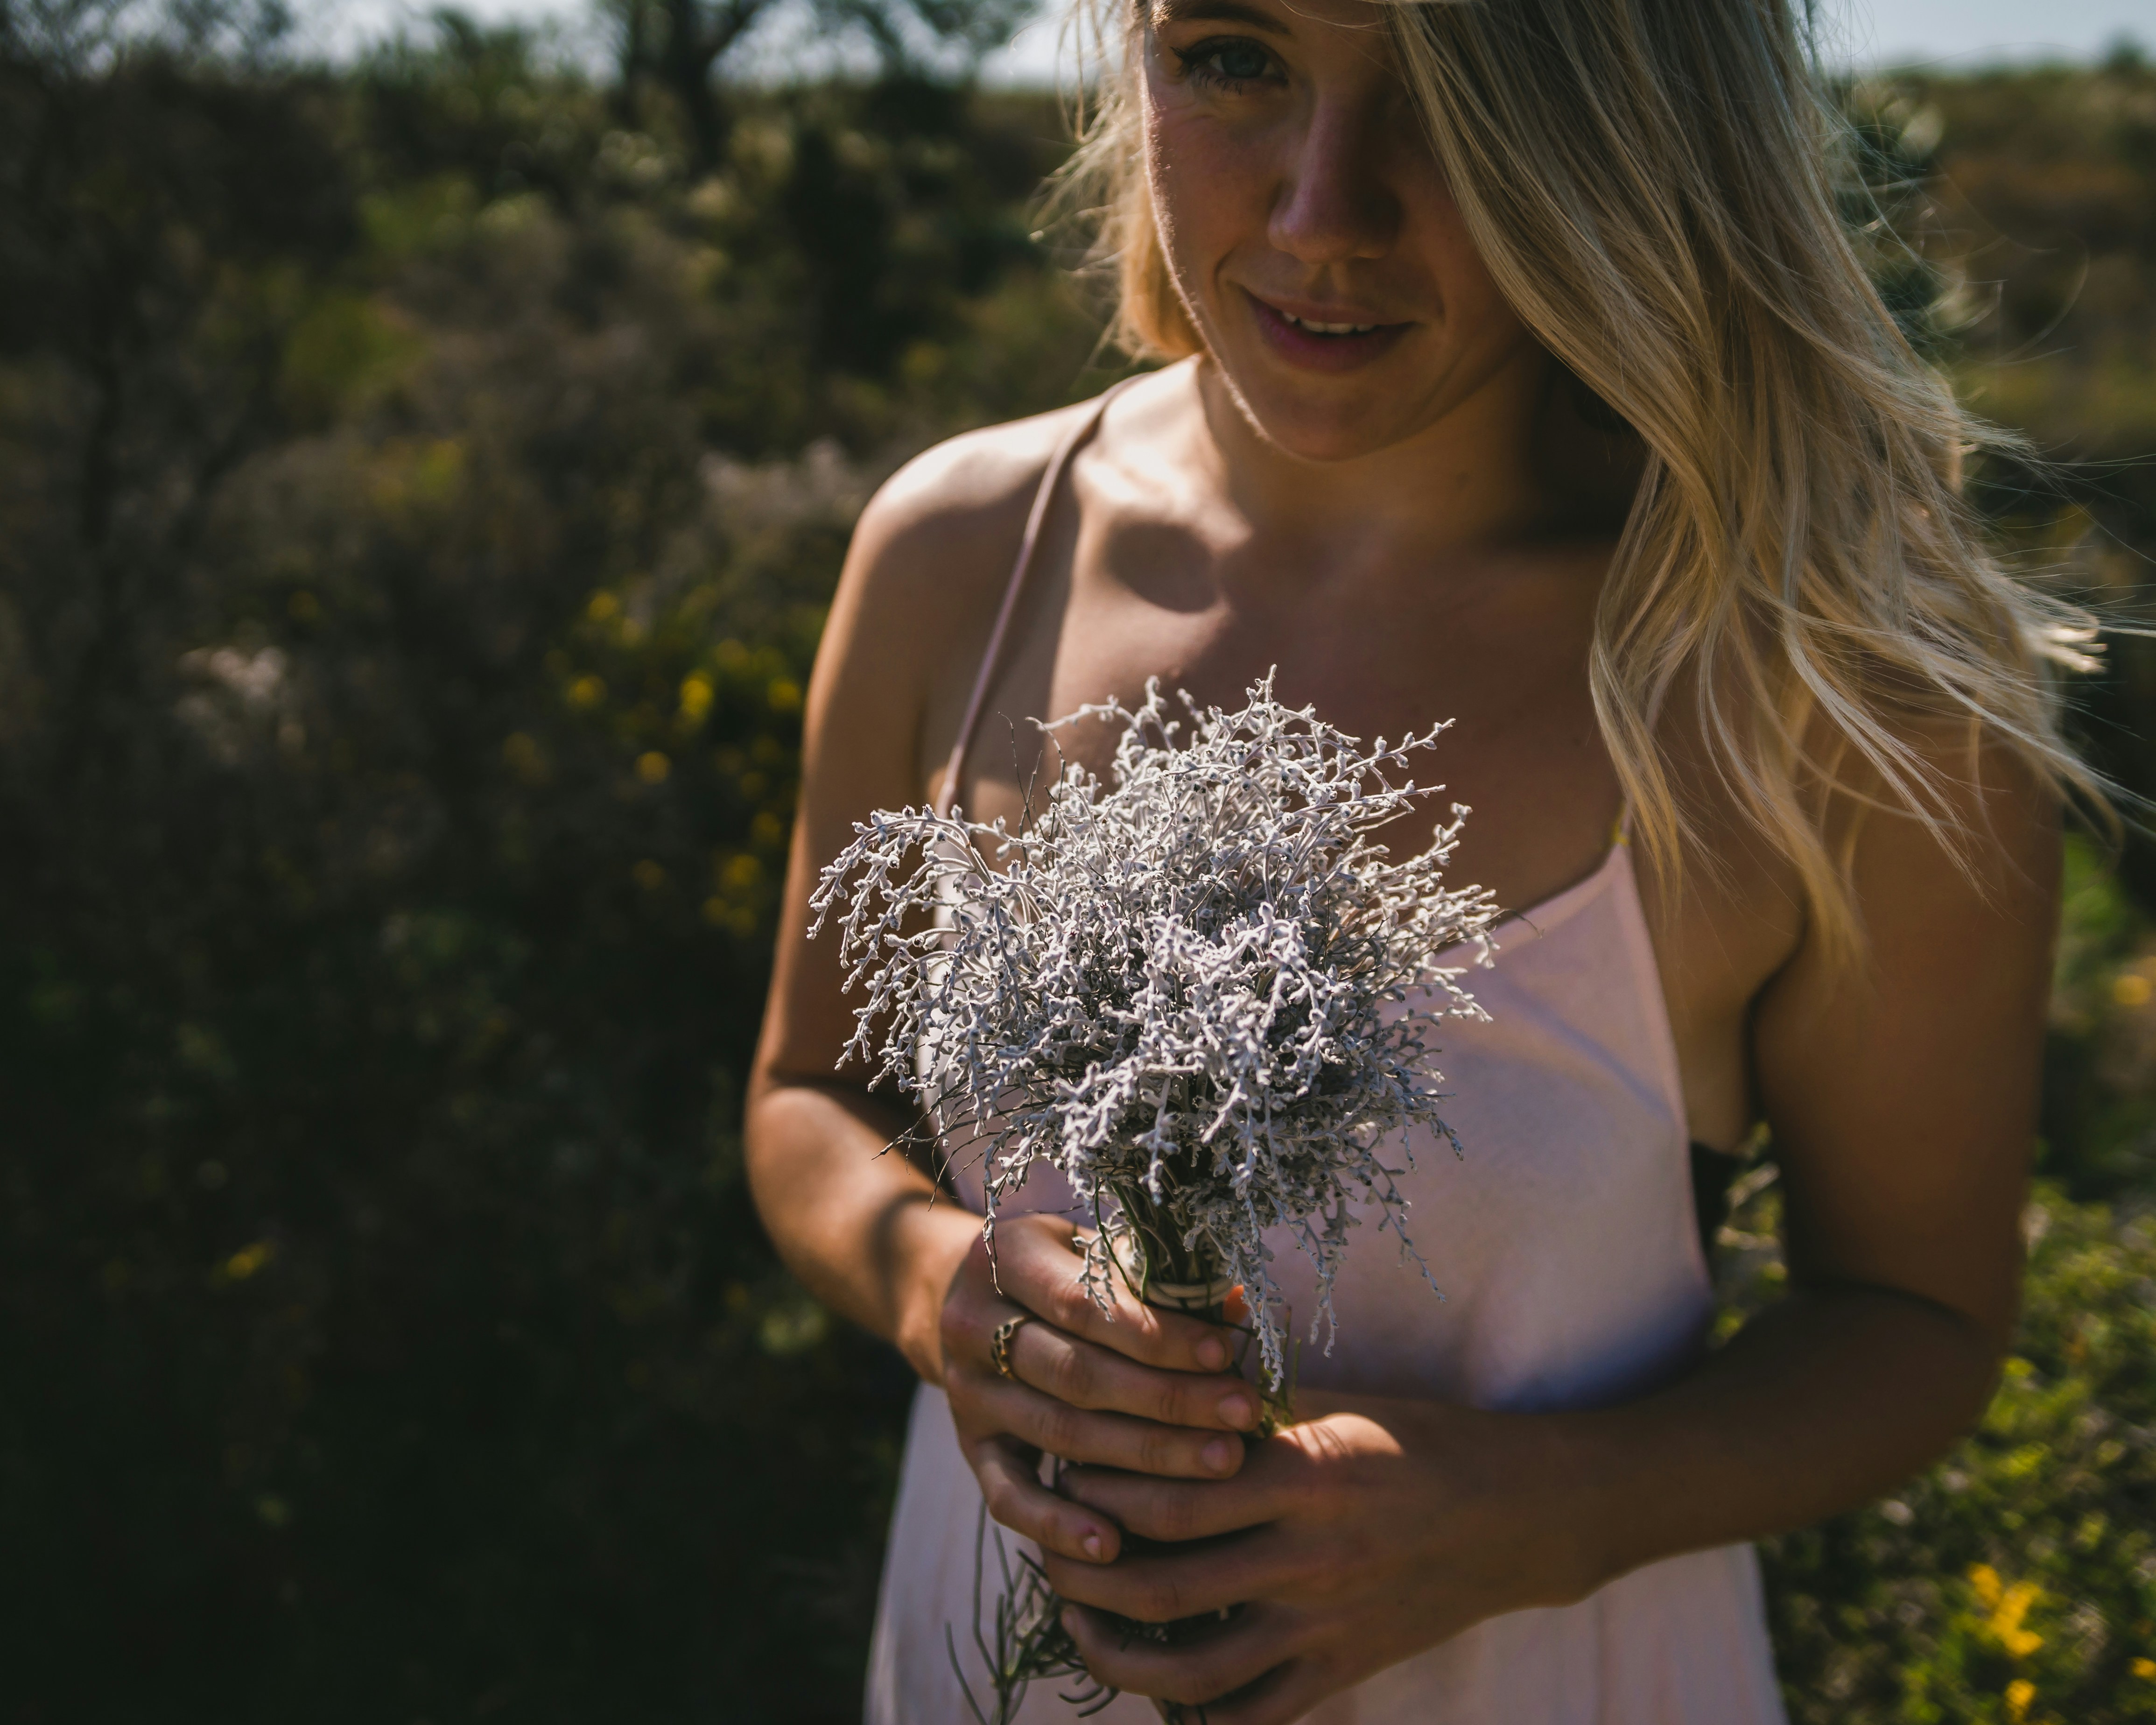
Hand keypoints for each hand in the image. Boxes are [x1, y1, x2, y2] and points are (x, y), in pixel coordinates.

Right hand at [940, 1213, 1264, 1567]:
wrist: (967, 1298)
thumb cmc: (1062, 1270)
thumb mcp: (1095, 1251)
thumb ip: (1155, 1277)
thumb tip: (1235, 1306)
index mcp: (1007, 1258)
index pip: (1086, 1304)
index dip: (1158, 1333)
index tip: (1225, 1355)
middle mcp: (972, 1324)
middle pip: (1078, 1374)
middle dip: (1169, 1399)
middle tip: (1241, 1415)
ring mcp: (966, 1391)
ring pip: (1059, 1431)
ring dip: (1144, 1455)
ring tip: (1219, 1463)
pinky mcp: (969, 1447)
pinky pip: (1007, 1495)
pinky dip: (1057, 1523)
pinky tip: (1112, 1546)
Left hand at [1040, 1394, 1598, 1722]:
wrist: (1519, 1513)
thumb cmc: (1420, 1441)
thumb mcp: (1338, 1404)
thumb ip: (1254, 1401)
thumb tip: (1169, 1366)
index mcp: (1303, 1476)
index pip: (1171, 1494)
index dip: (1101, 1492)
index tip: (1061, 1471)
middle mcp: (1309, 1558)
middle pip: (1163, 1583)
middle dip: (1085, 1570)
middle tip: (1045, 1546)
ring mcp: (1325, 1625)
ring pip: (1193, 1669)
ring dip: (1117, 1652)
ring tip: (1076, 1619)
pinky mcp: (1344, 1669)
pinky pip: (1255, 1717)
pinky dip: (1195, 1715)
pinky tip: (1152, 1686)